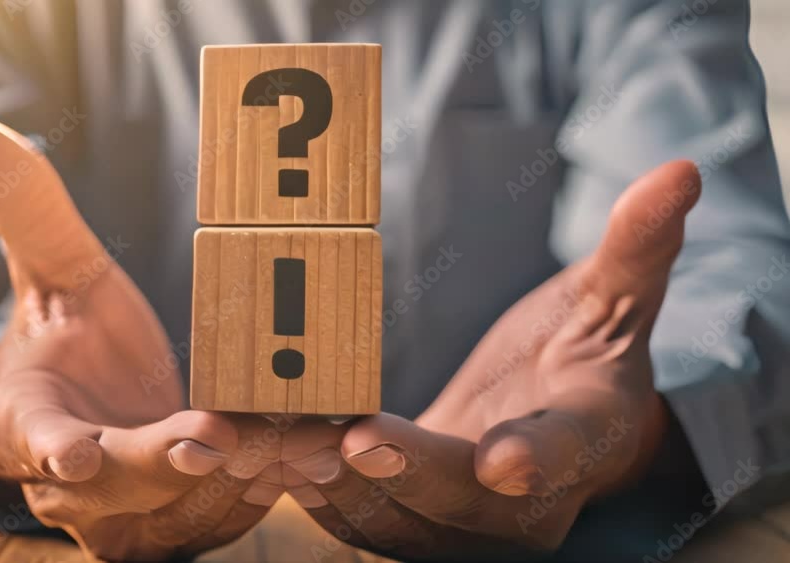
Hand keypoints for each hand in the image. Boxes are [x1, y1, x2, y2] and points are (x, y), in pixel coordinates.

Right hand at [0, 117, 280, 560]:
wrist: (90, 404)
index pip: (32, 437)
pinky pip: (216, 525)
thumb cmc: (72, 339)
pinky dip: (260, 498)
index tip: (80, 450)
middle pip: (115, 484)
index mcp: (26, 420)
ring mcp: (121, 515)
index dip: (54, 446)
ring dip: (232, 487)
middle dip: (164, 462)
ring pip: (176, 515)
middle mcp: (68, 484)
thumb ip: (32, 217)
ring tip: (293, 447)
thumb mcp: (57, 276)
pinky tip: (309, 460)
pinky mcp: (171, 529)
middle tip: (219, 437)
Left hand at [283, 161, 700, 559]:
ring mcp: (457, 520)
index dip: (538, 456)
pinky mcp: (403, 517)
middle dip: (412, 475)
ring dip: (339, 489)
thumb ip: (637, 247)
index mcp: (583, 437)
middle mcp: (523, 500)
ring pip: (396, 522)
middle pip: (467, 502)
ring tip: (285, 446)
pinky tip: (261, 452)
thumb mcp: (611, 300)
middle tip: (355, 440)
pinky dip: (309, 490)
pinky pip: (353, 516)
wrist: (539, 416)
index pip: (567, 451)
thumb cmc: (578, 354)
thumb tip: (680, 170)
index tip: (504, 460)